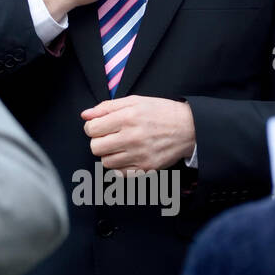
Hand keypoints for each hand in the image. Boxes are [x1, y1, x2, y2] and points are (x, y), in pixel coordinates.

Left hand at [81, 96, 195, 171]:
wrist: (188, 128)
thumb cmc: (161, 112)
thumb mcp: (134, 101)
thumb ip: (107, 107)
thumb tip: (85, 115)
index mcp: (128, 118)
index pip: (91, 129)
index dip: (92, 127)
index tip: (100, 126)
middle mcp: (132, 137)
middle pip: (96, 147)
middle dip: (98, 141)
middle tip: (109, 136)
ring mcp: (140, 155)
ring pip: (106, 162)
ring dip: (108, 154)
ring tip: (119, 146)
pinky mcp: (146, 168)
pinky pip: (120, 173)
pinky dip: (119, 166)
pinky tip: (127, 155)